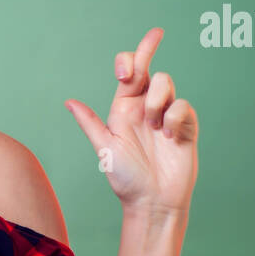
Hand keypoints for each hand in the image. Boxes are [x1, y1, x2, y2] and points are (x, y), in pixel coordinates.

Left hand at [64, 27, 198, 214]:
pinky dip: (173, 117)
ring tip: (153, 129)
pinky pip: (182, 105)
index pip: (130, 71)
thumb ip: (90, 123)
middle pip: (149, 68)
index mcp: (124, 108)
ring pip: (165, 83)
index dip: (132, 56)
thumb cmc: (125, 178)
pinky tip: (169, 136)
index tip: (125, 65)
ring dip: (155, 102)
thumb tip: (69, 101)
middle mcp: (146, 107)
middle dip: (145, 54)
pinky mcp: (186, 125)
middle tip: (136, 67)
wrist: (152, 202)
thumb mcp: (104, 148)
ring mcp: (167, 114)